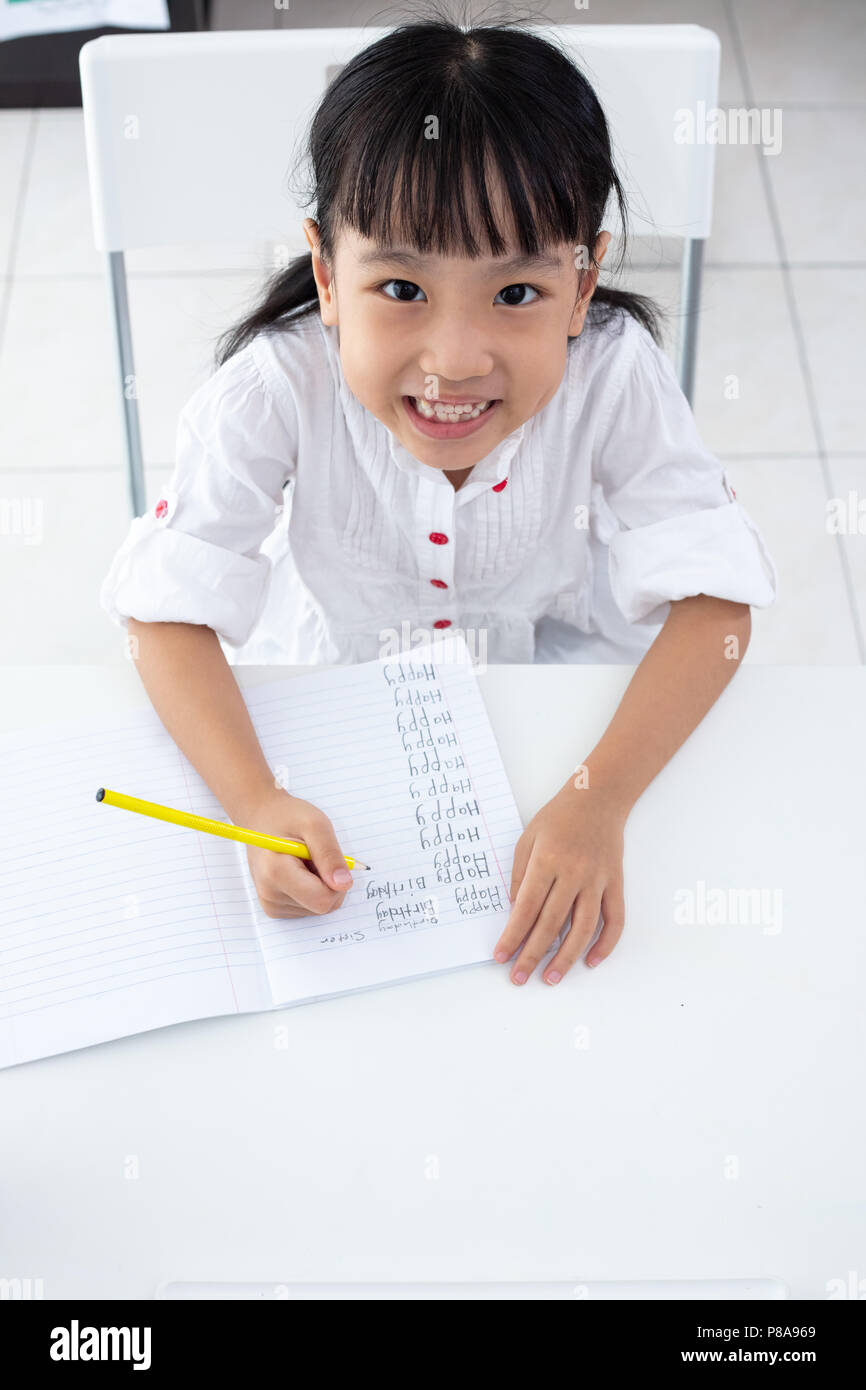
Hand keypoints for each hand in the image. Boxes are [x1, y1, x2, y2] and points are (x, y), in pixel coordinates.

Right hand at [237, 787, 353, 918]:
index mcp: (275, 873)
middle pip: (322, 907)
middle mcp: (269, 895)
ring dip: (320, 884)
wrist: (262, 818)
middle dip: (329, 882)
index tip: (326, 858)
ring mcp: (271, 905)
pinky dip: (312, 890)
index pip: (323, 900)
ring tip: (303, 861)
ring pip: (318, 908)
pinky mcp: (275, 909)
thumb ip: (329, 855)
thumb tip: (344, 885)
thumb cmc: (288, 817)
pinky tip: (299, 871)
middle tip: (314, 856)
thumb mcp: (315, 825)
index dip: (335, 880)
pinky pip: (309, 907)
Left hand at [493, 780, 627, 984]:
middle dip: (532, 955)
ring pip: (583, 928)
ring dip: (567, 957)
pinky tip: (592, 961)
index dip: (513, 935)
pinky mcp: (615, 884)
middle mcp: (574, 873)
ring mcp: (597, 880)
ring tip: (552, 978)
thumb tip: (516, 911)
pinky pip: (615, 919)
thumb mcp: (527, 839)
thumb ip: (519, 876)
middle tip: (519, 978)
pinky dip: (606, 943)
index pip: (527, 908)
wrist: (598, 798)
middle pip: (551, 924)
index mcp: (547, 861)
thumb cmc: (558, 818)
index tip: (501, 956)